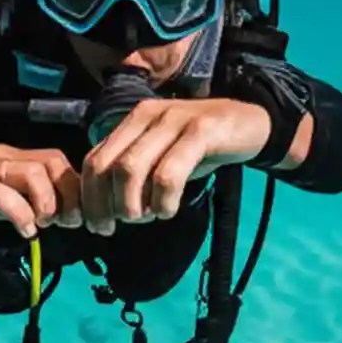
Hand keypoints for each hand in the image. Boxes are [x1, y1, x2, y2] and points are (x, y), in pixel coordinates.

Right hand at [0, 144, 82, 238]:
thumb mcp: (2, 193)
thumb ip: (28, 198)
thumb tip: (63, 215)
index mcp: (15, 156)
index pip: (56, 160)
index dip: (73, 186)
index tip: (76, 214)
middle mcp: (3, 155)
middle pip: (50, 162)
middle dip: (66, 194)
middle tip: (65, 222)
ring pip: (30, 172)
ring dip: (46, 203)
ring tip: (42, 225)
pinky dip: (19, 214)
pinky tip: (25, 232)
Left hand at [81, 98, 269, 234]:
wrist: (251, 123)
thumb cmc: (202, 145)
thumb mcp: (164, 155)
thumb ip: (137, 172)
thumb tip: (108, 211)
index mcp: (133, 121)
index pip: (94, 159)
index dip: (90, 197)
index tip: (99, 226)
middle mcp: (146, 116)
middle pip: (107, 165)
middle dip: (106, 204)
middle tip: (120, 226)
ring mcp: (172, 121)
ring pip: (131, 168)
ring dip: (134, 203)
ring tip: (151, 216)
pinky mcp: (199, 131)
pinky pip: (168, 172)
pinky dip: (163, 199)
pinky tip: (169, 210)